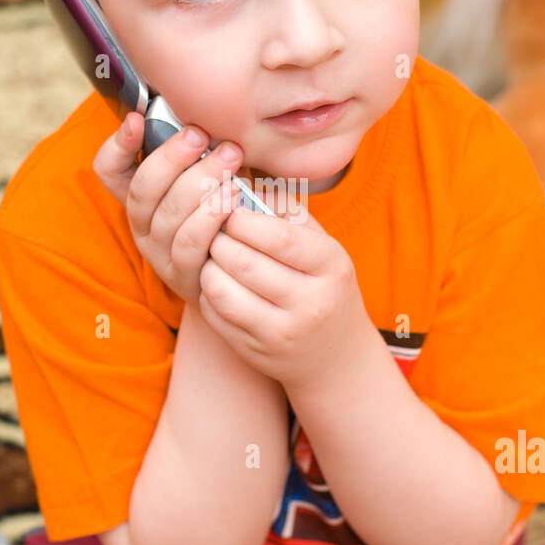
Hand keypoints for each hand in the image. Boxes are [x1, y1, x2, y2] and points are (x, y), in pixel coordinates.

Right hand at [92, 112, 243, 304]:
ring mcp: (160, 253)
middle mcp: (143, 225)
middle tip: (201, 135)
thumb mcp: (211, 179)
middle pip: (142, 189)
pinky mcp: (184, 275)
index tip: (138, 119)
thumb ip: (200, 153)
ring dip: (200, 183)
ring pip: (169, 215)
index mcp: (140, 198)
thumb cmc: (226, 216)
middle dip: (172, 157)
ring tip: (229, 160)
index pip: (109, 170)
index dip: (118, 145)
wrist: (239, 276)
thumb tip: (204, 117)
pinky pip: (190, 245)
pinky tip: (233, 198)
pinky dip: (211, 218)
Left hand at [199, 201, 370, 388]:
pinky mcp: (255, 352)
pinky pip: (214, 314)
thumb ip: (289, 213)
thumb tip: (242, 188)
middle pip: (243, 261)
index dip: (244, 220)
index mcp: (332, 267)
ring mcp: (281, 332)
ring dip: (207, 265)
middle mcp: (311, 303)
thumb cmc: (324, 286)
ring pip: (221, 289)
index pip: (278, 237)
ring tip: (214, 255)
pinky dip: (207, 292)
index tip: (231, 212)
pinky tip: (217, 282)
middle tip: (215, 231)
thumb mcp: (323, 247)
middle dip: (219, 239)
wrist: (336, 357)